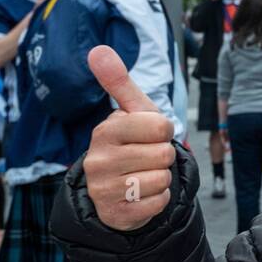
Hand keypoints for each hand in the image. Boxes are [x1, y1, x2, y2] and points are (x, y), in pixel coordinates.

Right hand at [82, 46, 176, 231]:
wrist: (118, 189)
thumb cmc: (132, 143)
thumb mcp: (131, 112)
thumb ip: (118, 81)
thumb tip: (98, 49)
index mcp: (105, 130)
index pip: (160, 125)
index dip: (163, 131)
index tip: (149, 134)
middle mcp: (98, 159)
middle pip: (164, 154)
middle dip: (163, 156)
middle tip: (146, 157)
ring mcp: (103, 189)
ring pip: (162, 179)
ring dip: (161, 178)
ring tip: (142, 175)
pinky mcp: (116, 213)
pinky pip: (159, 203)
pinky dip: (158, 199)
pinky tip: (141, 195)